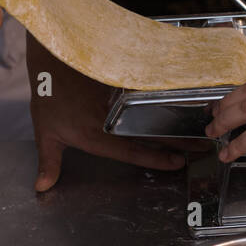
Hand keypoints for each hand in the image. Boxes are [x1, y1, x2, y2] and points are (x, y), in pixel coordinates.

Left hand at [26, 35, 185, 190]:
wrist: (51, 57)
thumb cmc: (48, 96)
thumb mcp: (45, 133)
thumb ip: (49, 162)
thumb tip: (41, 188)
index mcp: (95, 135)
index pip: (131, 151)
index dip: (156, 158)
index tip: (178, 162)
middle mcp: (112, 118)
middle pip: (151, 132)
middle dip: (179, 140)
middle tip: (203, 144)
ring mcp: (119, 98)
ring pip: (152, 111)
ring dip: (177, 117)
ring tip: (200, 122)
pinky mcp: (122, 81)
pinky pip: (146, 92)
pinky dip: (165, 96)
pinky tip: (183, 99)